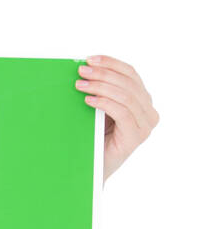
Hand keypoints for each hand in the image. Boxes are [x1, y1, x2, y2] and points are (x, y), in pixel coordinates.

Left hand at [75, 55, 158, 182]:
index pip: (130, 74)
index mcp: (142, 100)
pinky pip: (123, 112)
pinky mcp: (136, 136)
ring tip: (80, 85)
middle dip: (103, 73)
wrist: (93, 169)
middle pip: (128, 83)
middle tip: (81, 71)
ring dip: (101, 86)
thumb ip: (102, 90)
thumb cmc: (95, 138)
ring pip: (126, 96)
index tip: (90, 58)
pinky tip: (88, 100)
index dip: (111, 63)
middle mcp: (149, 111)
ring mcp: (145, 125)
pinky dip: (105, 103)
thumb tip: (85, 67)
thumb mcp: (100, 109)